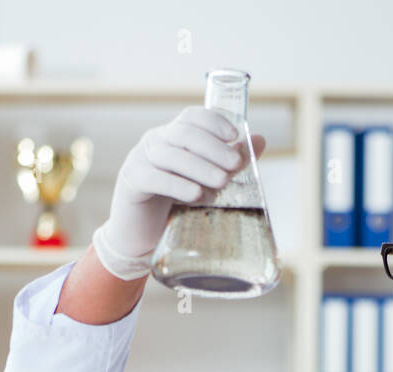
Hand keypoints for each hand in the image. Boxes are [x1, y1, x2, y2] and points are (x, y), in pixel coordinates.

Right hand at [91, 106, 266, 278]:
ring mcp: (140, 159)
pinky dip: (176, 185)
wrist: (140, 234)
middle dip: (213, 148)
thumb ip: (229, 162)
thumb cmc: (174, 204)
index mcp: (173, 136)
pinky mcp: (132, 182)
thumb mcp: (204, 181)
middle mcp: (155, 142)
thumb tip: (260, 141)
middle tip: (235, 164)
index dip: (213, 121)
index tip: (235, 135)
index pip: (192, 117)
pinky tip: (195, 195)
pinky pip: (153, 178)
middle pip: (184, 133)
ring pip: (170, 155)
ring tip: (222, 182)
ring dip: (199, 167)